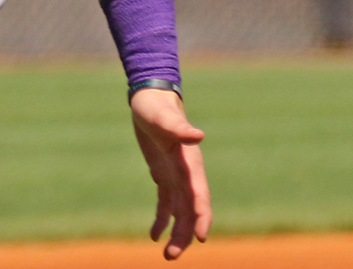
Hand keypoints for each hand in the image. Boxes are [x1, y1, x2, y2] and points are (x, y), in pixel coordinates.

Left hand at [131, 88, 209, 258]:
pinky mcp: (163, 175)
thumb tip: (198, 134)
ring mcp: (176, 176)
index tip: (201, 237)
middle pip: (190, 211)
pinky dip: (161, 219)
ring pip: (180, 212)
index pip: (199, 196)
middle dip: (185, 234)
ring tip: (168, 254)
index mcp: (191, 164)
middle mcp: (187, 174)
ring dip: (176, 232)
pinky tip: (154, 235)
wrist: (151, 98)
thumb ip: (180, 128)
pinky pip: (165, 204)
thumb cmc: (157, 107)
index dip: (201, 217)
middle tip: (173, 255)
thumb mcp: (164, 118)